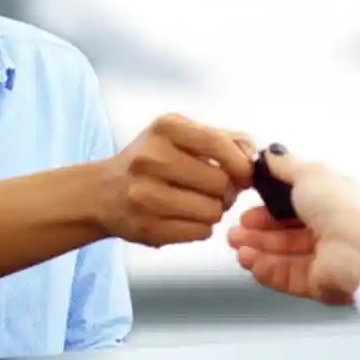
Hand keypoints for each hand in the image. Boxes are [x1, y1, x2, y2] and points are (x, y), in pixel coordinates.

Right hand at [97, 113, 254, 247]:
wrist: (103, 191)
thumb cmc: (151, 160)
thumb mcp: (181, 135)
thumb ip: (224, 138)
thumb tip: (256, 154)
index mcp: (166, 128)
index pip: (220, 145)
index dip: (241, 164)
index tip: (243, 172)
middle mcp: (151, 158)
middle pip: (221, 183)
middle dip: (226, 190)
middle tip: (215, 190)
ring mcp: (144, 194)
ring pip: (213, 211)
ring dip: (214, 211)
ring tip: (198, 202)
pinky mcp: (145, 227)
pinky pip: (200, 232)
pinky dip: (200, 227)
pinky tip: (184, 217)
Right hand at [227, 151, 359, 304]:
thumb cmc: (341, 207)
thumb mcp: (309, 174)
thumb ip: (286, 166)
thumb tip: (271, 154)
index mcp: (333, 199)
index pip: (295, 203)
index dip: (269, 204)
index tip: (247, 204)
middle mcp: (330, 228)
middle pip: (286, 231)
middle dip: (258, 230)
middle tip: (235, 230)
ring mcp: (325, 258)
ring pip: (284, 255)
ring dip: (258, 250)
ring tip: (237, 247)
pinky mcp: (319, 283)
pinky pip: (287, 276)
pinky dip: (267, 269)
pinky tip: (250, 261)